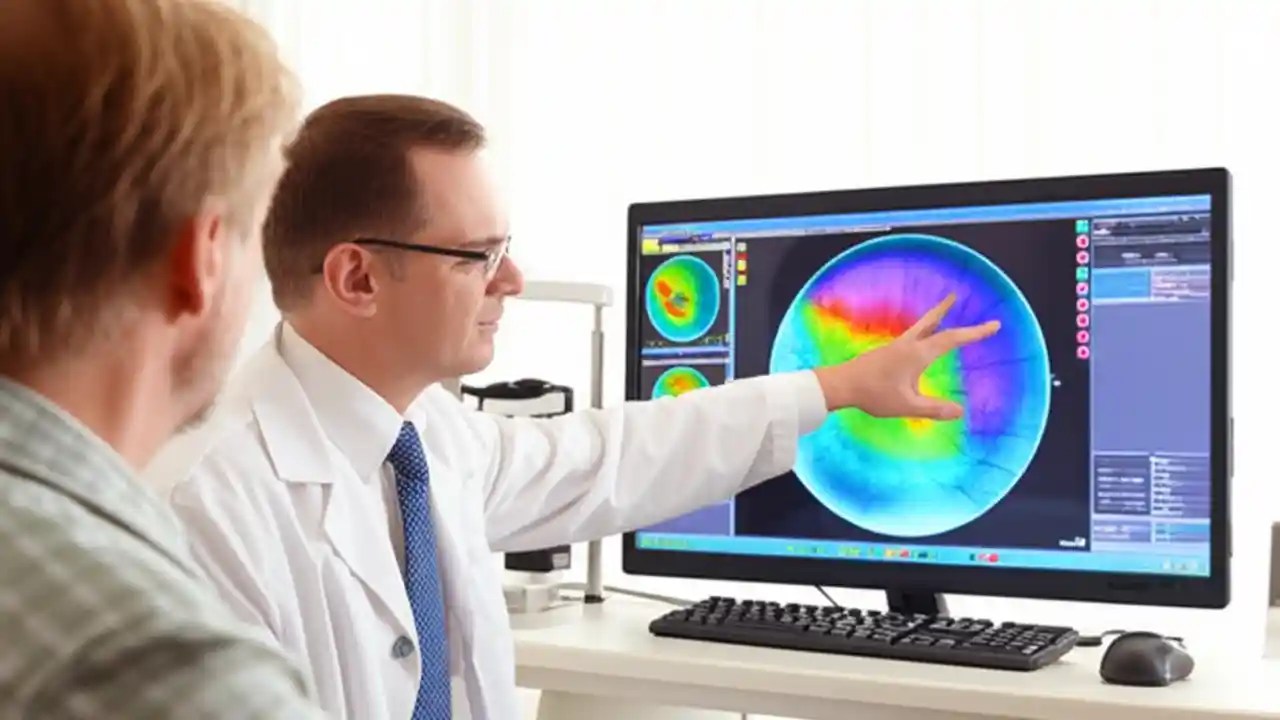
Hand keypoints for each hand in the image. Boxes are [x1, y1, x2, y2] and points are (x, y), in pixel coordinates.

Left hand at [812, 293, 999, 420]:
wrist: (842, 385)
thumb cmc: (874, 395)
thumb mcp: (907, 406)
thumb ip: (934, 409)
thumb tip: (961, 411)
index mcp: (917, 354)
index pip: (952, 339)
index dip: (975, 332)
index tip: (994, 325)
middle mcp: (908, 345)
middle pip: (931, 322)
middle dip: (945, 310)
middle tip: (955, 295)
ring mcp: (895, 347)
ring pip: (920, 328)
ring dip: (933, 319)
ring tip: (941, 312)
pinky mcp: (886, 353)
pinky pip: (911, 337)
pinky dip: (922, 332)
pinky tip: (919, 343)